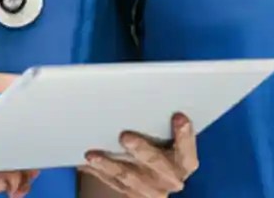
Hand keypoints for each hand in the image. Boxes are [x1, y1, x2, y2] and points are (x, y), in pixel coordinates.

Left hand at [82, 114, 197, 195]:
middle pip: (157, 164)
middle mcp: (171, 178)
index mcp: (184, 161)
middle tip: (124, 135)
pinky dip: (99, 172)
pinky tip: (86, 161)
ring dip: (110, 165)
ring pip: (129, 177)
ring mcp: (151, 189)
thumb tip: (144, 86)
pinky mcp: (131, 194)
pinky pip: (113, 183)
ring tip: (92, 154)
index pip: (187, 150)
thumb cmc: (157, 138)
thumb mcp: (164, 131)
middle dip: (141, 150)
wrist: (148, 170)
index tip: (178, 115)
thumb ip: (160, 118)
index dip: (185, 135)